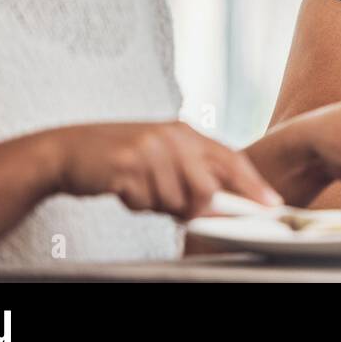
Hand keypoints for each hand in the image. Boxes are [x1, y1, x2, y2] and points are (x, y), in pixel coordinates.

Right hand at [53, 121, 281, 219]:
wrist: (69, 151)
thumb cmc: (119, 159)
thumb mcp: (161, 159)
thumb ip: (191, 178)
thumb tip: (220, 209)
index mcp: (186, 132)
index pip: (231, 159)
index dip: (253, 184)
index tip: (271, 204)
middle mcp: (173, 136)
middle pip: (207, 187)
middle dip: (195, 207)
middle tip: (171, 206)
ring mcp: (151, 149)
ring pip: (175, 201)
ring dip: (157, 205)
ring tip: (138, 187)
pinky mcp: (128, 165)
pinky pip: (147, 203)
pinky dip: (136, 204)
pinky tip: (123, 187)